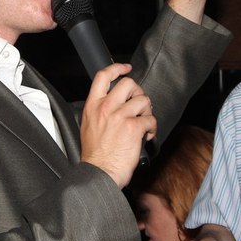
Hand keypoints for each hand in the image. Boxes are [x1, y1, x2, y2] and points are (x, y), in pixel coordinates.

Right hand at [80, 63, 155, 188]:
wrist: (99, 172)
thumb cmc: (95, 154)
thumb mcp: (88, 125)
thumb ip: (98, 111)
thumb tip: (113, 103)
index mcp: (92, 106)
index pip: (103, 76)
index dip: (117, 68)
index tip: (126, 68)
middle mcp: (105, 107)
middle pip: (129, 83)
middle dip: (138, 92)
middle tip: (138, 105)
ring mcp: (120, 116)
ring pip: (143, 100)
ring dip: (147, 111)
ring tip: (143, 123)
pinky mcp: (133, 127)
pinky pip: (150, 119)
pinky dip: (152, 127)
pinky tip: (145, 135)